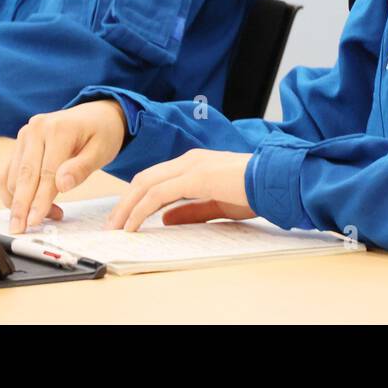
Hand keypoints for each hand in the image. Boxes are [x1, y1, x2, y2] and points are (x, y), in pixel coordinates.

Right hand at [0, 100, 127, 232]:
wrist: (96, 115)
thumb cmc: (101, 133)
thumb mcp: (101, 151)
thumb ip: (81, 168)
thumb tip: (62, 185)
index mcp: (58, 128)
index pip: (46, 172)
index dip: (39, 200)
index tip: (34, 221)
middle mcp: (36, 129)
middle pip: (24, 175)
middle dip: (20, 206)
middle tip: (19, 229)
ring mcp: (25, 135)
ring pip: (12, 176)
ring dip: (21, 201)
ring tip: (44, 216)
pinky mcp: (20, 144)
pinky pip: (7, 172)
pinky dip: (13, 192)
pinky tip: (31, 205)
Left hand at [106, 149, 254, 231]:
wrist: (274, 181)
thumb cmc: (253, 190)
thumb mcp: (217, 204)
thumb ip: (192, 209)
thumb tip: (166, 219)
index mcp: (194, 164)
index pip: (156, 178)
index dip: (137, 197)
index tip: (125, 218)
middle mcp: (188, 160)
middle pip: (144, 179)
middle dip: (125, 202)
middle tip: (113, 224)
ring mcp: (190, 166)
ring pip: (146, 184)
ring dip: (128, 207)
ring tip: (117, 227)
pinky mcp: (194, 177)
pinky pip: (158, 194)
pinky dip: (141, 209)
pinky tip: (134, 224)